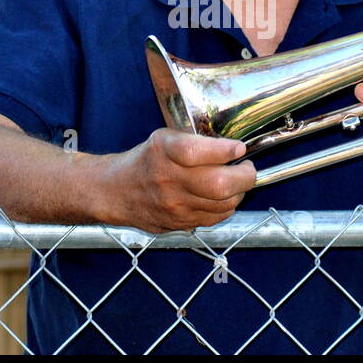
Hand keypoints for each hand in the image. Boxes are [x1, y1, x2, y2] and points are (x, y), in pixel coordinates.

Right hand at [100, 128, 256, 232]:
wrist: (116, 192)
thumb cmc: (147, 160)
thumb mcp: (164, 138)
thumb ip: (195, 141)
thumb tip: (234, 148)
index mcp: (163, 151)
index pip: (196, 152)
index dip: (224, 150)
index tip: (238, 147)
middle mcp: (168, 180)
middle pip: (218, 184)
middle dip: (244, 175)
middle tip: (246, 168)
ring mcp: (174, 206)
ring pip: (223, 204)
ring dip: (239, 192)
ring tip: (237, 181)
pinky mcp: (180, 223)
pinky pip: (216, 217)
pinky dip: (227, 206)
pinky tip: (224, 196)